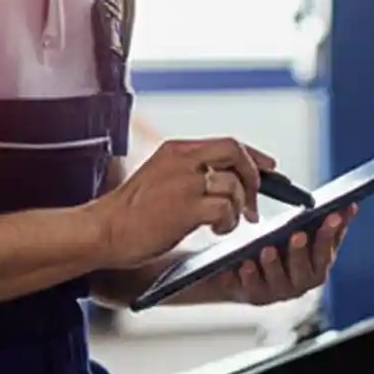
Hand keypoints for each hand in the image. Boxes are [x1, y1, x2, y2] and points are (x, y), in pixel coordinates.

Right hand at [89, 137, 276, 268]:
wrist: (103, 231)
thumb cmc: (131, 213)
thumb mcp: (161, 179)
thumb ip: (191, 174)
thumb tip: (231, 183)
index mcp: (176, 149)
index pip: (227, 143)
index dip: (254, 156)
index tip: (270, 168)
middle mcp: (181, 159)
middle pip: (235, 152)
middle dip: (253, 178)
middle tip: (253, 204)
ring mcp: (183, 182)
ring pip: (234, 185)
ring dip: (238, 209)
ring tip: (224, 224)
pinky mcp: (185, 207)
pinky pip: (225, 209)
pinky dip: (228, 222)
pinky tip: (214, 230)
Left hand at [210, 204, 357, 305]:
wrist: (247, 273)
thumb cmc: (283, 249)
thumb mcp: (303, 235)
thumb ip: (326, 225)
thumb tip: (349, 205)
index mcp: (317, 267)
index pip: (327, 251)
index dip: (330, 234)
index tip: (333, 216)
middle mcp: (301, 283)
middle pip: (304, 269)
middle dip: (301, 252)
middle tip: (298, 235)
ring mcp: (278, 291)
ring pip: (278, 280)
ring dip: (274, 265)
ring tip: (267, 249)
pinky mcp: (256, 296)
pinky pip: (252, 288)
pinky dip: (249, 277)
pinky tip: (245, 264)